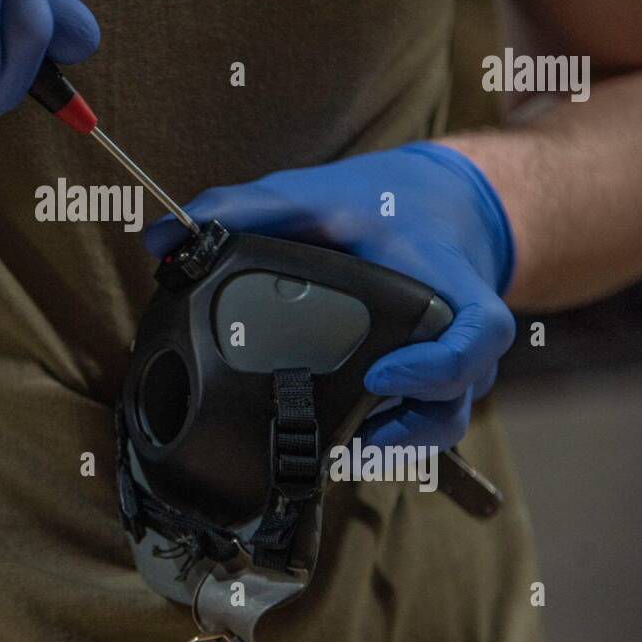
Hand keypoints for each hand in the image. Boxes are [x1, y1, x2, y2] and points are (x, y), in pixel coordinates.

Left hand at [144, 142, 516, 449]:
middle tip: (340, 437)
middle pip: (454, 403)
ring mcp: (450, 364)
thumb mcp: (312, 194)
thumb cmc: (377, 203)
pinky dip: (384, 437)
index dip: (438, 368)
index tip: (379, 375)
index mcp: (448, 284)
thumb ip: (239, 210)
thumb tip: (161, 238)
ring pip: (439, 427)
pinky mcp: (431, 383)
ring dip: (389, 446)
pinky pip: (421, 426)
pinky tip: (338, 437)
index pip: (479, 335)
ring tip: (333, 447)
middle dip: (401, 431)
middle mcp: (460, 334)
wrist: (435, 205)